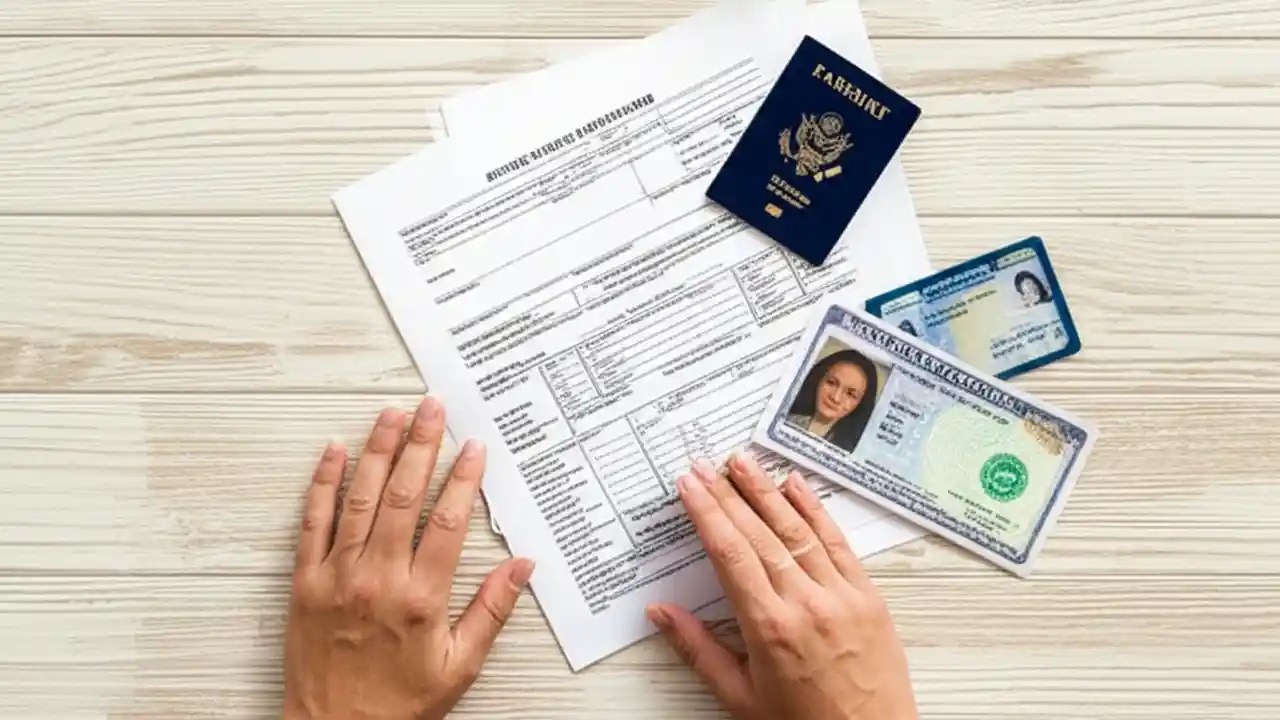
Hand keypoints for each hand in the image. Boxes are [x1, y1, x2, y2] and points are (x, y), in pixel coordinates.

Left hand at [283, 397, 533, 719]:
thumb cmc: (397, 705)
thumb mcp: (459, 665)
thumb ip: (491, 611)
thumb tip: (521, 567)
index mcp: (420, 598)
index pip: (448, 521)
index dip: (463, 478)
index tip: (474, 449)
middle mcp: (377, 579)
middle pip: (403, 495)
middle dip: (421, 445)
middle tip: (432, 409)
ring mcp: (337, 577)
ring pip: (359, 498)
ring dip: (377, 450)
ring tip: (390, 415)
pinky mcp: (304, 583)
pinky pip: (312, 522)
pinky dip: (323, 484)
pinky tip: (335, 452)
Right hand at [647, 454, 916, 719]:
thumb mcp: (740, 697)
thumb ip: (698, 649)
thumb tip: (660, 613)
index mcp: (770, 629)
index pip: (730, 553)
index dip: (707, 513)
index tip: (690, 486)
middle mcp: (808, 605)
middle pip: (759, 534)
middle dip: (728, 494)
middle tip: (705, 465)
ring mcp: (843, 598)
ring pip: (798, 530)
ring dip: (766, 491)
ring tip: (743, 462)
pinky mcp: (870, 599)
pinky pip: (838, 544)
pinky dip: (817, 511)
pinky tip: (798, 486)